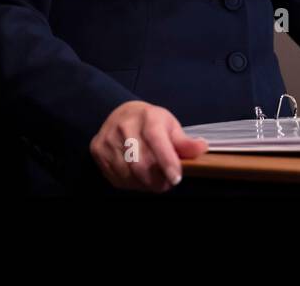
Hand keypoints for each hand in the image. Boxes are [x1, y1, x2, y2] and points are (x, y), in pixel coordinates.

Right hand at [89, 100, 209, 192]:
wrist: (119, 115)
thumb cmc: (150, 122)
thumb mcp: (170, 126)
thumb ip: (184, 141)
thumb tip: (202, 148)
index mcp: (147, 117)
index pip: (157, 141)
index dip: (167, 162)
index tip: (176, 178)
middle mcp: (125, 127)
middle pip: (142, 164)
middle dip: (158, 180)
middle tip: (168, 184)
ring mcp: (108, 139)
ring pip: (129, 174)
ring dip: (145, 184)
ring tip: (155, 181)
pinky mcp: (98, 151)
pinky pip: (117, 178)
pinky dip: (131, 184)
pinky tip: (138, 177)